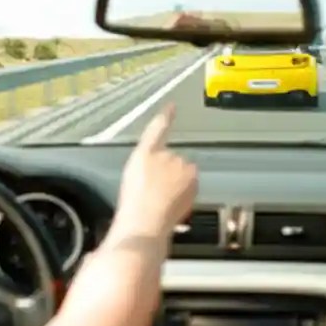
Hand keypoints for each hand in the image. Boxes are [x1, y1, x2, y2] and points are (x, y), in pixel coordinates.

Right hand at [109, 104, 197, 247]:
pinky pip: (191, 181)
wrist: (145, 220)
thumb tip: (156, 169)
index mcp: (143, 154)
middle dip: (170, 172)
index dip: (165, 116)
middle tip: (158, 193)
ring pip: (184, 171)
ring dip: (179, 182)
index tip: (173, 105)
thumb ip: (146, 169)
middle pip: (172, 159)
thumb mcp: (133, 180)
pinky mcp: (192, 176)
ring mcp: (179, 164)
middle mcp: (163, 153)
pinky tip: (175, 203)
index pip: (157, 129)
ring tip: (165, 200)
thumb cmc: (133, 206)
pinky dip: (187, 189)